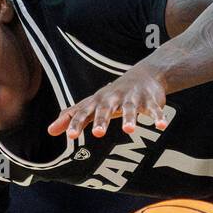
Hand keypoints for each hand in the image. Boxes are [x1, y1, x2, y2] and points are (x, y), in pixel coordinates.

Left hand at [47, 64, 167, 138]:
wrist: (144, 75)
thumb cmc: (112, 95)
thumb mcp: (91, 104)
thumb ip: (71, 117)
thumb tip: (50, 131)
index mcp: (99, 102)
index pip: (85, 113)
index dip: (77, 123)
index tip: (70, 136)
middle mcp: (114, 99)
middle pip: (107, 109)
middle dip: (103, 120)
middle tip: (98, 133)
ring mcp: (133, 99)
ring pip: (131, 108)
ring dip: (130, 118)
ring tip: (129, 130)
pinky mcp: (150, 101)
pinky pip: (154, 110)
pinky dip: (158, 116)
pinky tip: (162, 126)